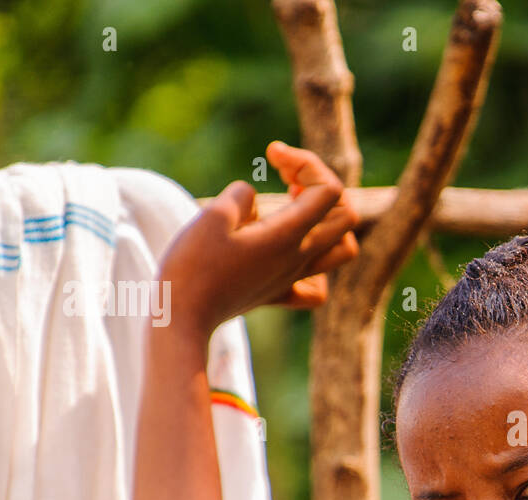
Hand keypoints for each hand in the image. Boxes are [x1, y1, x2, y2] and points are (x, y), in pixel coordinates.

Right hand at [156, 141, 359, 339]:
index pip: (329, 190)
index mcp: (288, 236)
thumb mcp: (213, 216)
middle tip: (287, 178)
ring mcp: (292, 279)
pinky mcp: (277, 295)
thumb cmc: (192, 267)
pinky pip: (316, 286)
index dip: (306, 162)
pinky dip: (315, 266)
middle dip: (321, 185)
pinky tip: (288, 252)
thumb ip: (242, 196)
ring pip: (342, 251)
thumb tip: (253, 197)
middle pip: (345, 217)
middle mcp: (299, 259)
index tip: (272, 154)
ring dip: (327, 222)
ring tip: (293, 209)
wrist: (182, 317)